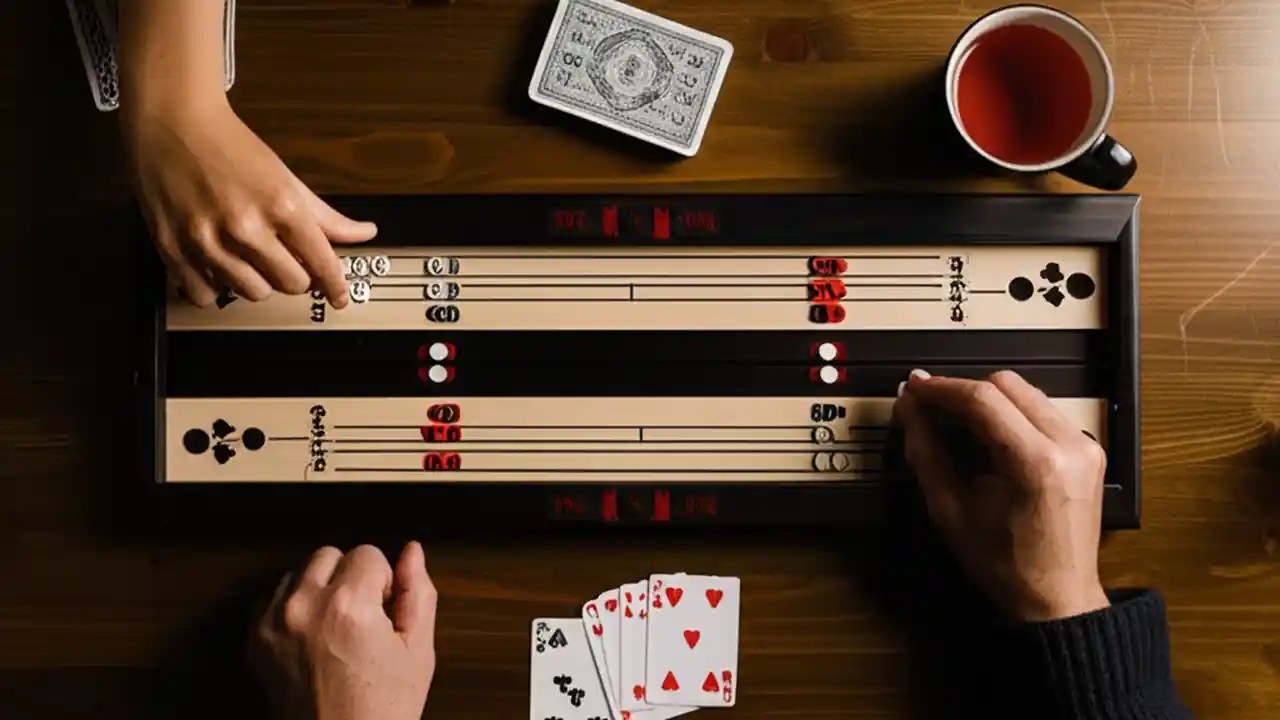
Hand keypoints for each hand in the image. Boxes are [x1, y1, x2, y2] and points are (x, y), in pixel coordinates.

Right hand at [123, 98, 375, 307]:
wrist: (173, 123)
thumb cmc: (231, 147)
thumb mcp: (286, 177)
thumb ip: (325, 215)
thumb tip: (365, 233)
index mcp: (280, 205)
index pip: (321, 263)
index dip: (335, 285)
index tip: (339, 297)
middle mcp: (245, 227)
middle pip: (290, 284)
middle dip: (296, 276)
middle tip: (285, 259)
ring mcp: (206, 241)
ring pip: (252, 293)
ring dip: (258, 281)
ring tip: (249, 258)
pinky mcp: (173, 250)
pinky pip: (206, 296)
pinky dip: (216, 288)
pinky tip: (218, 266)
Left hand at [250, 542, 437, 719]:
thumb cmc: (381, 710)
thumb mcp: (417, 652)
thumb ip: (417, 593)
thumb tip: (412, 551)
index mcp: (349, 606)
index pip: (367, 553)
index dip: (382, 582)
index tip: (383, 612)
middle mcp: (304, 607)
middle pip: (329, 555)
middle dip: (348, 577)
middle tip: (361, 618)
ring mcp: (273, 623)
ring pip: (299, 573)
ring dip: (318, 590)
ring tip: (335, 630)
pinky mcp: (255, 640)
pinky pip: (272, 600)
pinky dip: (292, 610)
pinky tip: (312, 638)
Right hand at [893, 370, 1109, 621]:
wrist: (1056, 598)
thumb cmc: (1007, 566)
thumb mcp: (950, 509)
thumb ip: (925, 450)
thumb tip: (910, 409)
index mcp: (1036, 463)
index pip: (982, 398)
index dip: (941, 389)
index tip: (916, 389)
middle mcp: (1069, 446)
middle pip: (1007, 384)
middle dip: (963, 391)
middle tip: (931, 408)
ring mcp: (1084, 445)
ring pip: (1026, 392)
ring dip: (987, 401)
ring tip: (957, 426)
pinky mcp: (1088, 449)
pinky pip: (1042, 411)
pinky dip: (1010, 414)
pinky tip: (988, 438)